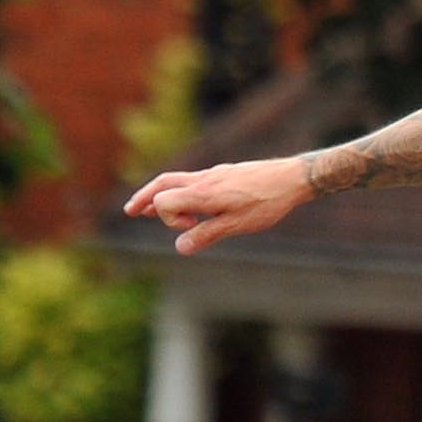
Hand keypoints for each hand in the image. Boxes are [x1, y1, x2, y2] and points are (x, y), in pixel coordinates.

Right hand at [123, 158, 316, 253]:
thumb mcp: (237, 225)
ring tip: (150, 207)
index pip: (164, 201)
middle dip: (144, 197)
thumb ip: (207, 235)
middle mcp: (203, 180)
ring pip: (177, 180)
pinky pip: (193, 180)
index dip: (169, 219)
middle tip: (130, 211)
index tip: (192, 228)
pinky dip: (181, 191)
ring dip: (161, 193)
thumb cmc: (267, 203)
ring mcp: (213, 174)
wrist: (292, 178)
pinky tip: (189, 203)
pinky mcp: (224, 174)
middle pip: (163, 183)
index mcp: (203, 193)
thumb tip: (180, 248)